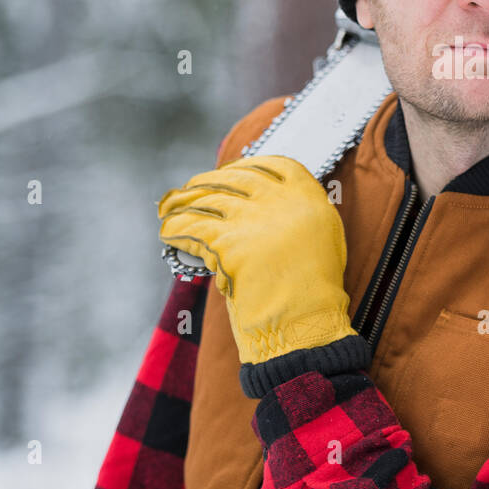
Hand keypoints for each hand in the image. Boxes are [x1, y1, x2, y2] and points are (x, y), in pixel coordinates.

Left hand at [157, 155, 352, 364]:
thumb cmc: (311, 290)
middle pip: (234, 178)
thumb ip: (295, 213)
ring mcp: (254, 219)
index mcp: (308, 197)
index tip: (227, 171)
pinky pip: (193, 228)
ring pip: (207, 199)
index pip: (271, 165)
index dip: (244, 166)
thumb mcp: (320, 238)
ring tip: (169, 208)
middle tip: (189, 189)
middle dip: (206, 182)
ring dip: (184, 203)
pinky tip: (168, 231)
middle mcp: (282, 201)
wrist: (305, 324)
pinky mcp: (228, 243)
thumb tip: (258, 201)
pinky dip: (176, 229)